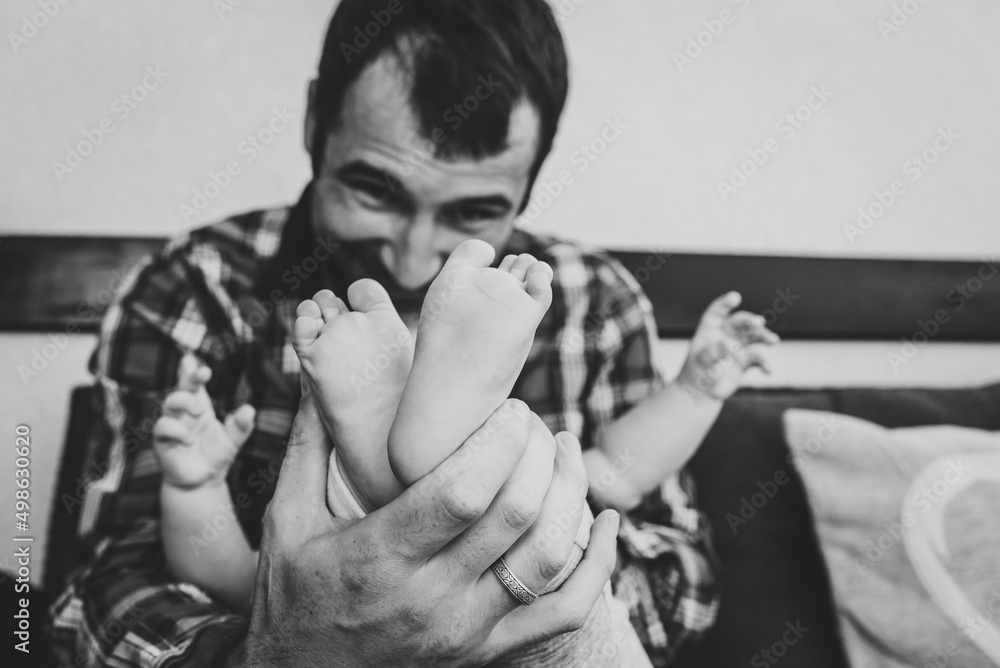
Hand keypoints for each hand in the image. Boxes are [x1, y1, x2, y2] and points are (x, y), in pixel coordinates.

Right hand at [153, 354, 254, 488]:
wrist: (202, 482)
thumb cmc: (216, 456)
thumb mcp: (234, 440)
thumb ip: (241, 426)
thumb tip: (249, 410)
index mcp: (200, 407)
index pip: (193, 384)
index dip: (192, 371)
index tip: (193, 359)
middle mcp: (184, 413)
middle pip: (181, 388)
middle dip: (189, 376)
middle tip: (204, 373)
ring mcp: (172, 425)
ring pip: (169, 403)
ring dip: (184, 401)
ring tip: (199, 412)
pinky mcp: (162, 441)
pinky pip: (163, 426)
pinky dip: (176, 429)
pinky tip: (188, 439)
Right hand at [226, 388, 617, 666]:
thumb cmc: (293, 596)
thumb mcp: (287, 519)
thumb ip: (309, 445)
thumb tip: (318, 369)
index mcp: (380, 557)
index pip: (462, 492)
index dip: (499, 441)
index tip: (507, 407)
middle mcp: (432, 597)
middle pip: (517, 513)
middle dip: (539, 452)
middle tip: (534, 421)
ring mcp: (468, 629)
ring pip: (550, 556)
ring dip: (571, 493)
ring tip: (567, 450)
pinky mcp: (490, 651)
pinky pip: (566, 611)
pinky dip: (599, 565)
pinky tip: (606, 522)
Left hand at [677, 291, 779, 400]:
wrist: (702, 391)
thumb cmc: (695, 372)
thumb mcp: (699, 362)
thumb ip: (711, 354)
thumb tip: (727, 344)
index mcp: (710, 328)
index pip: (717, 312)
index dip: (725, 304)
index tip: (735, 297)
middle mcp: (726, 333)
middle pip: (740, 322)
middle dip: (750, 321)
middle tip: (759, 322)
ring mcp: (738, 346)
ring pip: (753, 336)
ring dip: (764, 336)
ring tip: (773, 341)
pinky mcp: (746, 360)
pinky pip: (758, 359)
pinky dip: (764, 364)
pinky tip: (768, 370)